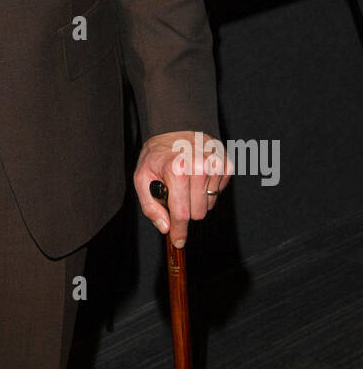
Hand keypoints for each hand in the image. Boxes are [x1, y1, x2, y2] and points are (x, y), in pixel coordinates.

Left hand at [134, 131, 231, 248]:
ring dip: (197, 199)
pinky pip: (218, 193)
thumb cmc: (158, 154)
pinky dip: (208, 189)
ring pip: (209, 205)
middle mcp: (200, 167)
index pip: (182, 213)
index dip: (179, 231)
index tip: (178, 241)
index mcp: (177, 170)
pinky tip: (198, 176)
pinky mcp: (226, 165)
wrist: (177, 126)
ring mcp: (216, 165)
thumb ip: (150, 206)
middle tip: (176, 195)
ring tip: (186, 182)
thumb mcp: (142, 177)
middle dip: (185, 211)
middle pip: (198, 213)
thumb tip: (165, 227)